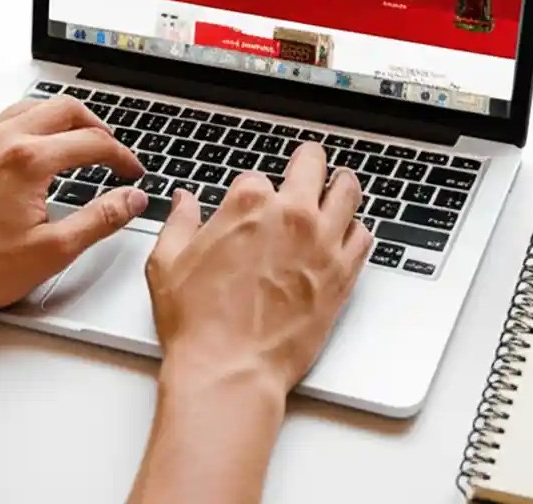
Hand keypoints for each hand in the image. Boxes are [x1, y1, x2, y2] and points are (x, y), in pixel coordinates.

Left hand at [0, 96, 146, 317]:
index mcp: (28, 161)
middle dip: (98, 128)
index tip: (131, 174)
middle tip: (112, 153)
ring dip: (64, 120)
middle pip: (67, 109)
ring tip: (81, 143)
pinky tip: (35, 144)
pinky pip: (4, 116)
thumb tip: (131, 199)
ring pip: (35, 106)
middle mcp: (3, 140)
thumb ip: (101, 219)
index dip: (122, 157)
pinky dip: (29, 122)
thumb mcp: (55, 250)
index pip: (94, 142)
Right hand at [146, 142, 371, 395]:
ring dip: (342, 185)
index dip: (251, 190)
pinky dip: (357, 229)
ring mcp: (322, 243)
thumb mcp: (167, 263)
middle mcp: (292, 216)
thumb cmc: (198, 323)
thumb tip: (184, 201)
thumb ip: (180, 223)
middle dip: (309, 162)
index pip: (256, 177)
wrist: (230, 369)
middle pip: (313, 165)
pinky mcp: (342, 274)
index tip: (250, 204)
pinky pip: (364, 236)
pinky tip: (349, 232)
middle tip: (310, 163)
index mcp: (248, 204)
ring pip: (348, 192)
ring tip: (340, 184)